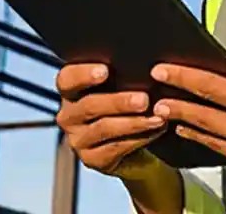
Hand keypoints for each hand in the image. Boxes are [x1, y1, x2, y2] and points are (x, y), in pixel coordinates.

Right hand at [54, 63, 167, 180]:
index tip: (105, 70)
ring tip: (158, 117)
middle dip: (119, 102)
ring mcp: (78, 140)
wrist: (137, 148)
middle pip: (89, 106)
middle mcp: (69, 116)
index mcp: (71, 92)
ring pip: (104, 128)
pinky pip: (115, 147)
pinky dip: (140, 138)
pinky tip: (157, 129)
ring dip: (134, 122)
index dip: (83, 75)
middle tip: (144, 99)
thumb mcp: (123, 89)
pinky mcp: (92, 160)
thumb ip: (124, 77)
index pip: (67, 79)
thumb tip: (146, 66)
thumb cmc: (129, 107)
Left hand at [150, 64, 225, 191]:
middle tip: (155, 97)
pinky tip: (205, 136)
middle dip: (175, 104)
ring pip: (210, 138)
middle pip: (202, 115)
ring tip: (170, 117)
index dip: (183, 77)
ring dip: (188, 126)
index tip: (163, 71)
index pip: (212, 86)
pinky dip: (215, 143)